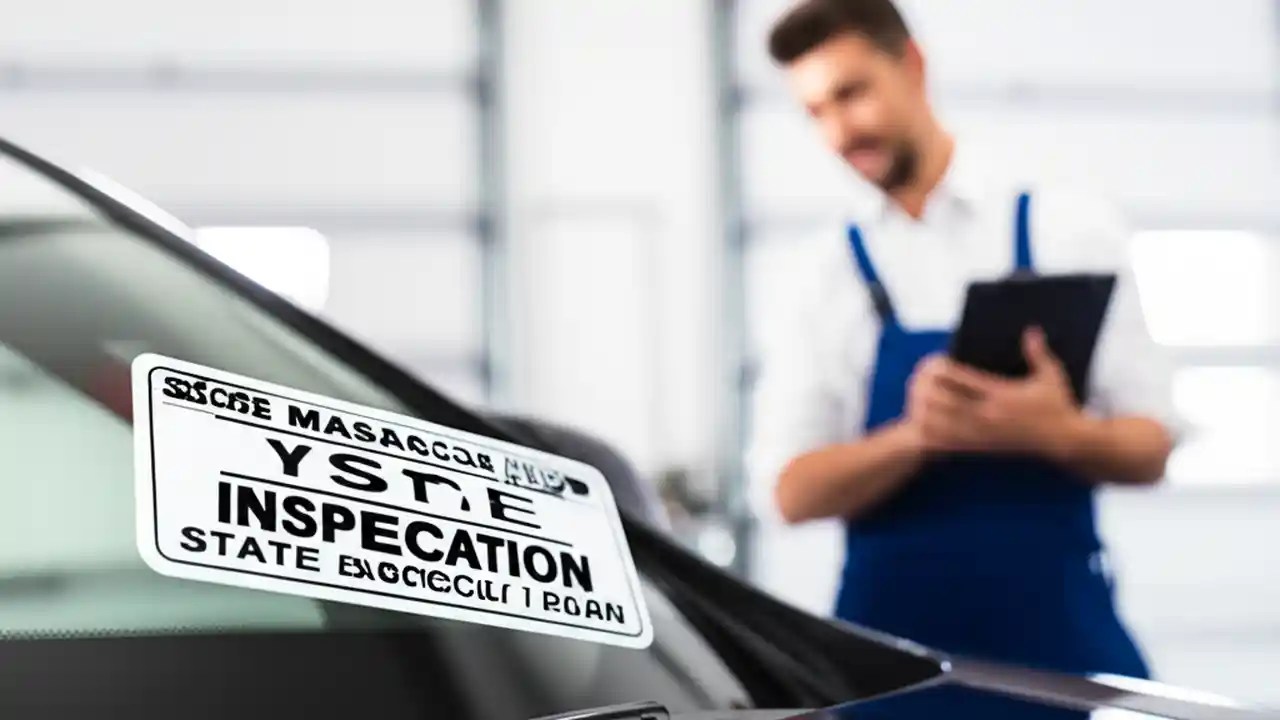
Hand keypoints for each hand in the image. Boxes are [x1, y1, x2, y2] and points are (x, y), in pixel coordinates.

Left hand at [904, 328, 1083, 457]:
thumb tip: (1030, 329)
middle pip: (949, 403)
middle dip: (931, 392)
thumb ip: (1037, 352)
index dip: (945, 371)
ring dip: (929, 414)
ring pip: (947, 426)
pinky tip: (923, 430)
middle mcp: (990, 414)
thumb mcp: (1051, 375)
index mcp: (1003, 394)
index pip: (966, 380)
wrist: (1065, 440)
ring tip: (914, 403)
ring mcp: (986, 433)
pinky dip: (938, 437)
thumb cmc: (1058, 406)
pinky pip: (955, 444)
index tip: (931, 363)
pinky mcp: (986, 446)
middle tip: (916, 381)